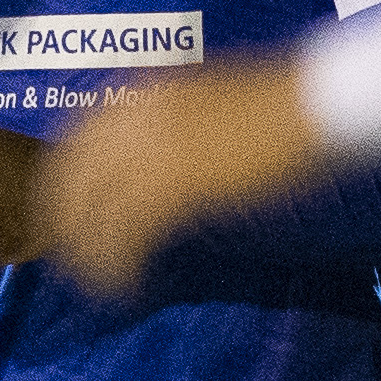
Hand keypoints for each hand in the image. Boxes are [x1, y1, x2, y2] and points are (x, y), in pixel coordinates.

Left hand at [33, 57, 327, 298]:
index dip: (66, 185)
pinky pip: (124, 234)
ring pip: (91, 212)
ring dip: (89, 253)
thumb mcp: (206, 100)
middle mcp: (133, 119)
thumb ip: (169, 122)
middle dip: (66, 224)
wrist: (314, 104)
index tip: (71, 216)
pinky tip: (128, 285)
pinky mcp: (173, 186)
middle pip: (70, 179)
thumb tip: (152, 156)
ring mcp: (149, 151)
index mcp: (141, 95)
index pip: (75, 142)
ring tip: (100, 282)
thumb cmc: (279, 104)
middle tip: (74, 259)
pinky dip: (118, 265)